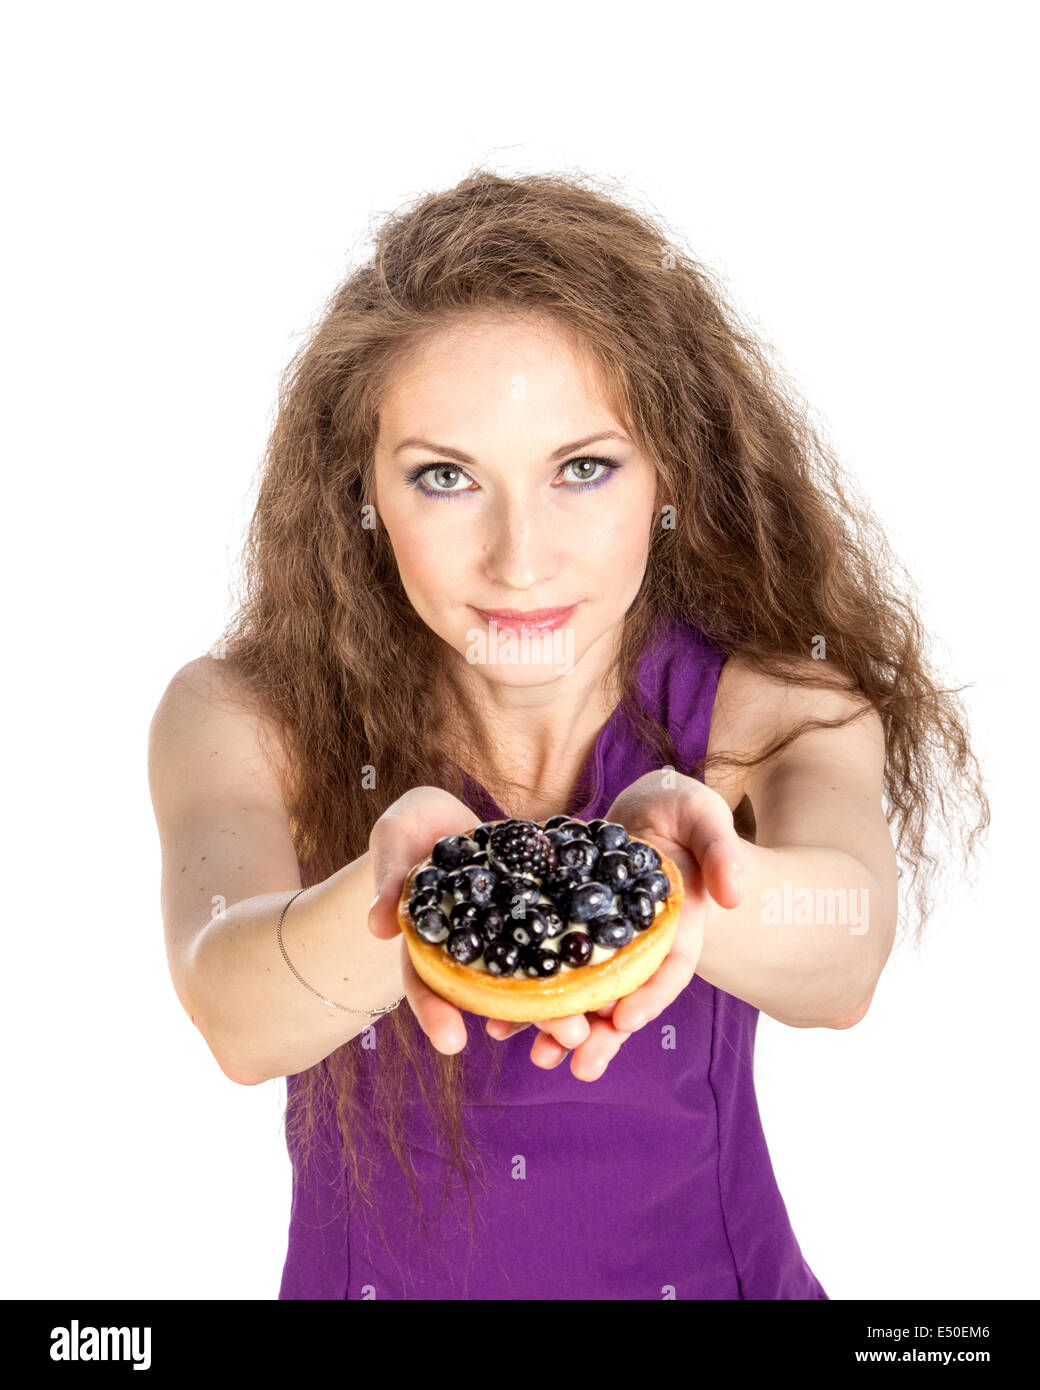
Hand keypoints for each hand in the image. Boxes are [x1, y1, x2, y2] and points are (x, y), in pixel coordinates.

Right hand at [366, 788, 596, 1057]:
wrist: (449, 813)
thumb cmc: (411, 827)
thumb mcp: (393, 841)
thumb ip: (389, 878)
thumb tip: (378, 927)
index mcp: (429, 942)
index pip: (426, 982)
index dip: (435, 1012)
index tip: (451, 1043)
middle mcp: (471, 950)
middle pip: (494, 992)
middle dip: (530, 1016)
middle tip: (565, 1037)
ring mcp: (507, 935)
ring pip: (536, 975)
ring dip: (564, 1001)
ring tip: (594, 1024)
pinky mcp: (539, 913)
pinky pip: (563, 936)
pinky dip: (584, 955)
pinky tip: (614, 973)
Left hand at [484, 772, 745, 1080]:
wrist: (647, 810)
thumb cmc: (681, 812)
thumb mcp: (705, 818)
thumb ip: (720, 851)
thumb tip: (733, 894)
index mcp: (679, 925)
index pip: (670, 968)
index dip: (651, 996)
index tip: (625, 1020)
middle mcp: (641, 945)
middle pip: (627, 997)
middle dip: (604, 1035)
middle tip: (580, 1066)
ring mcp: (607, 945)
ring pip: (587, 996)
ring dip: (564, 1029)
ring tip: (538, 1057)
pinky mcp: (573, 935)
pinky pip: (551, 970)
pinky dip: (529, 998)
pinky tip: (498, 1021)